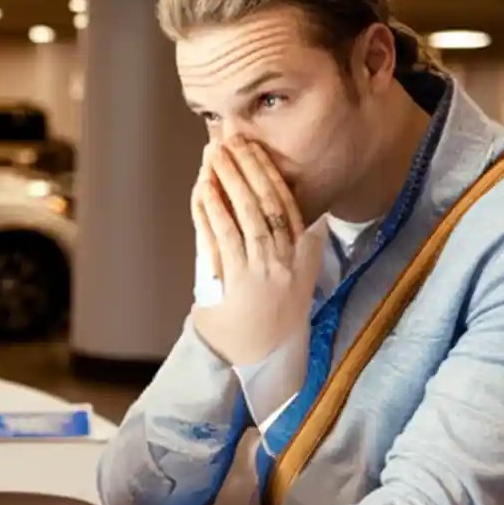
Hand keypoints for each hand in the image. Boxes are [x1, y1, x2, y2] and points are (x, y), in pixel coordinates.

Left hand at [191, 136, 323, 365]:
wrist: (261, 363)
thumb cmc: (272, 321)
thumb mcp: (296, 283)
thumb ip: (295, 250)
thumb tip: (294, 216)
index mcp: (299, 258)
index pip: (287, 204)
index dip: (268, 173)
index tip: (253, 148)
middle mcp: (284, 262)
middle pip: (266, 203)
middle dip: (247, 168)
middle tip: (229, 141)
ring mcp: (260, 272)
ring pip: (244, 216)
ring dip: (228, 182)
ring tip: (213, 156)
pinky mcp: (236, 283)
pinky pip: (221, 238)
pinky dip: (211, 211)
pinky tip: (203, 189)